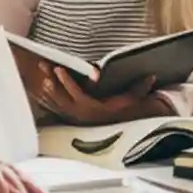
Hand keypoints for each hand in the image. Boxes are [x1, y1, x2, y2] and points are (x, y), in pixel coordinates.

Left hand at [34, 65, 169, 124]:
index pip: (75, 93)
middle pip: (60, 95)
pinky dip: (45, 98)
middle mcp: (79, 114)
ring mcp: (72, 116)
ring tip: (40, 72)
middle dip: (51, 79)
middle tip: (44, 65)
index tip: (59, 69)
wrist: (117, 127)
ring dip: (46, 87)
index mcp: (92, 108)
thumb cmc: (123, 111)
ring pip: (54, 101)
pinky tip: (40, 88)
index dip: (66, 81)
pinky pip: (53, 108)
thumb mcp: (131, 100)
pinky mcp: (68, 117)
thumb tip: (152, 77)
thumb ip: (140, 88)